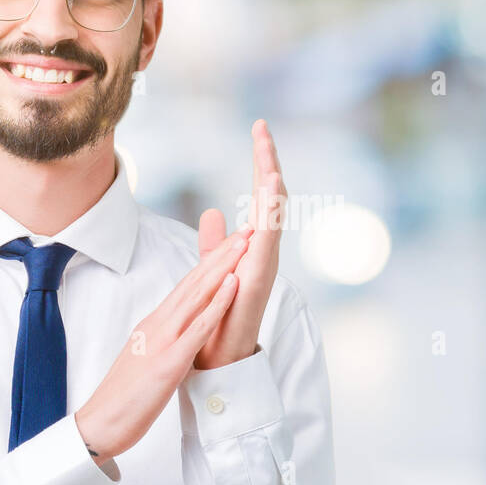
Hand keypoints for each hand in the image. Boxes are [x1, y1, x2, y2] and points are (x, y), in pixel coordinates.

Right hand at [75, 226, 253, 459]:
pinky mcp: (169, 361)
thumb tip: (178, 332)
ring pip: (198, 294)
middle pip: (194, 281)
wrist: (99, 424)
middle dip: (221, 254)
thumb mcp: (145, 358)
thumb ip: (162, 341)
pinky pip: (199, 327)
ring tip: (244, 243)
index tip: (230, 245)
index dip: (210, 264)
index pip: (187, 286)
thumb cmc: (123, 397)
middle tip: (245, 229)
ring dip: (223, 266)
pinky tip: (233, 284)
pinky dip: (217, 303)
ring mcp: (163, 340)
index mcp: (153, 324)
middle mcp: (158, 324)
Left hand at [193, 118, 286, 369]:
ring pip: (272, 214)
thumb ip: (215, 241)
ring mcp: (264, 262)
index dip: (260, 162)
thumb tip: (213, 211)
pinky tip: (269, 190)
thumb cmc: (221, 316)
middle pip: (270, 197)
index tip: (257, 129)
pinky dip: (269, 215)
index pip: (259, 194)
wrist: (221, 356)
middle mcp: (264, 249)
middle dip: (267, 161)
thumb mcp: (214, 269)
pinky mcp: (258, 278)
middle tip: (262, 128)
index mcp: (254, 243)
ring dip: (271, 182)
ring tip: (268, 153)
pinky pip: (266, 241)